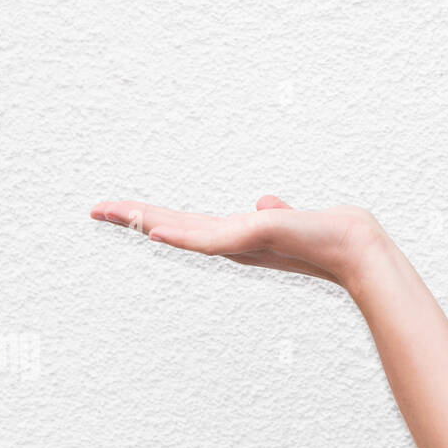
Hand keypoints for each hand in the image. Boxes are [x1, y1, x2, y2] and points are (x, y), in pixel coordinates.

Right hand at [88, 194, 386, 291]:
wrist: (352, 246)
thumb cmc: (324, 235)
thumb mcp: (289, 219)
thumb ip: (271, 213)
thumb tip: (262, 201)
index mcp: (236, 236)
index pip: (185, 225)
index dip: (152, 218)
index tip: (122, 211)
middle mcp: (231, 242)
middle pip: (173, 228)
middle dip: (134, 218)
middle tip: (95, 209)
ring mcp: (238, 243)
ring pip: (182, 232)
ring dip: (146, 221)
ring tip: (112, 211)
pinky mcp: (250, 239)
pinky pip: (209, 240)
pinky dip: (181, 236)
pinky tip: (155, 232)